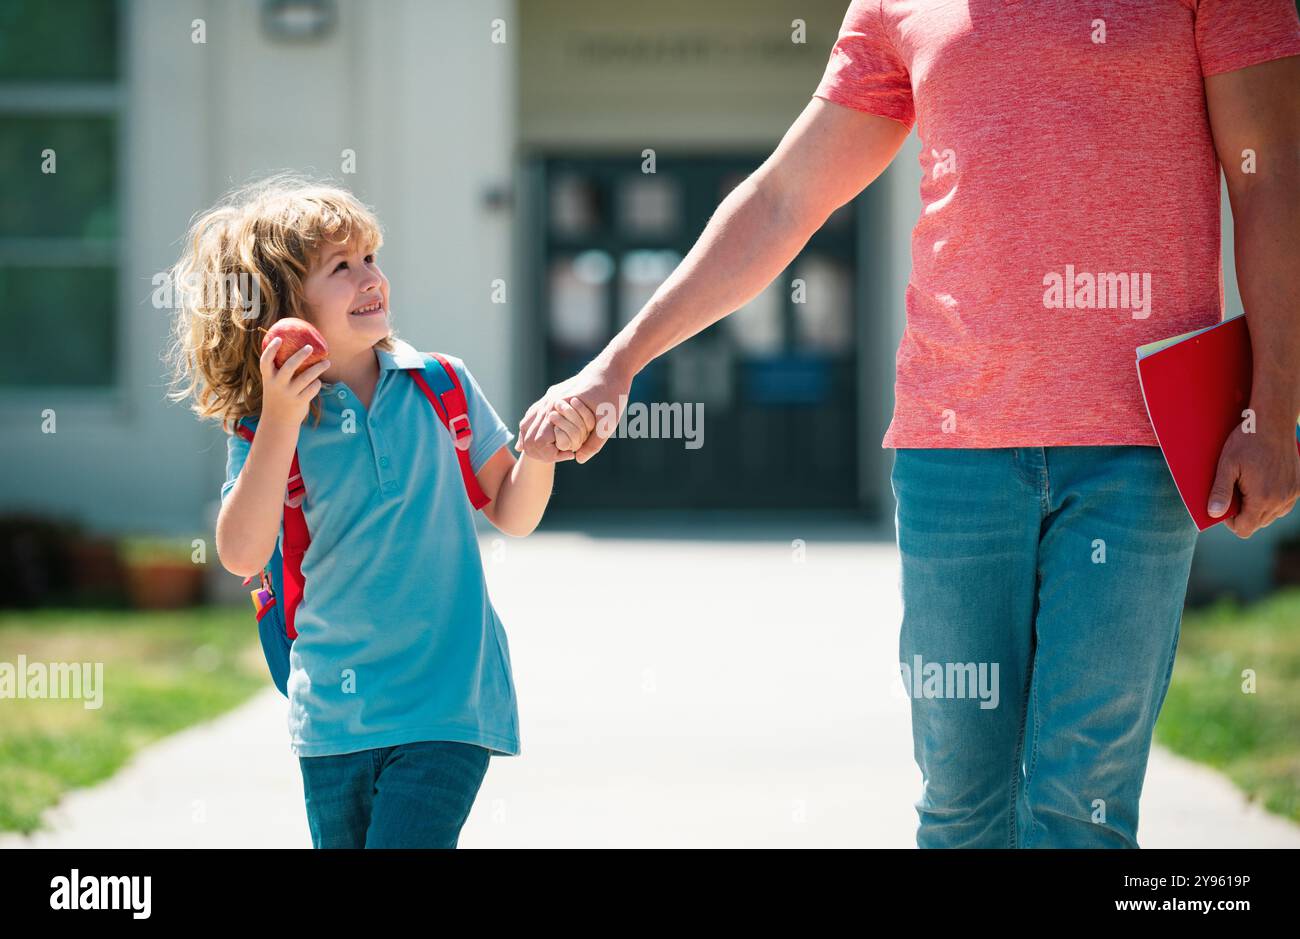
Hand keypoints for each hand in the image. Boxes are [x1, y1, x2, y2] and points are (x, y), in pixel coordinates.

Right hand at [259, 337, 330, 426]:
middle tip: (310, 347)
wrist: (278, 422)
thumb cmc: (278, 397)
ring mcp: (289, 394)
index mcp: (268, 379)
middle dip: (301, 355)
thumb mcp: (273, 384)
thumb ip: (279, 371)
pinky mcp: (300, 402)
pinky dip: (317, 383)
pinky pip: (312, 388)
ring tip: (327, 361)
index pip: (265, 361)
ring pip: (307, 377)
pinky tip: (318, 381)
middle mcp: (277, 385)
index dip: (271, 349)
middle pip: (290, 366)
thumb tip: (294, 351)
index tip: (279, 339)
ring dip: (319, 368)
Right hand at [518, 355, 633, 462]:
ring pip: (528, 420)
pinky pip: (535, 412)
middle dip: (534, 449)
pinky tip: (527, 435)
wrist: (612, 366)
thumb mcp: (608, 422)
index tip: (567, 455)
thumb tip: (578, 459)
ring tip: (528, 452)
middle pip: (529, 431)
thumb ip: (594, 444)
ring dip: (527, 437)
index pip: (540, 439)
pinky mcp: (554, 393)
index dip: (549, 453)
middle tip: (548, 459)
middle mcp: (550, 401)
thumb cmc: (613, 393)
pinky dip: (529, 425)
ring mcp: (550, 396)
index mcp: (559, 408)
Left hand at [1207, 422, 1299, 537]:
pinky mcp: (1298, 487)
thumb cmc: (1247, 441)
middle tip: (1235, 491)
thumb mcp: (1227, 465)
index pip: (1245, 529)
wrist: (1274, 422)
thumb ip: (1220, 492)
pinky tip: (1262, 483)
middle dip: (1243, 514)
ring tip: (1248, 485)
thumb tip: (1213, 513)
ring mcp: (1292, 494)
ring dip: (1258, 508)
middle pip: (1257, 524)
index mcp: (1262, 498)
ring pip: (1271, 516)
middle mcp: (1281, 500)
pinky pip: (1283, 505)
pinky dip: (1272, 500)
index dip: (1230, 522)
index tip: (1224, 505)